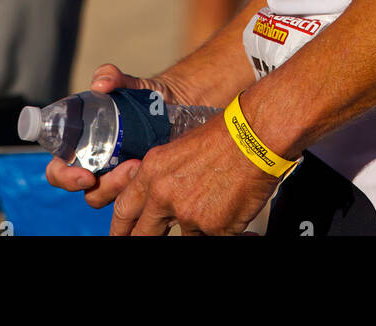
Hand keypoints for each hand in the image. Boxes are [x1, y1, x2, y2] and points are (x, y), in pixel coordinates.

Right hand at [45, 64, 186, 208]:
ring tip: (141, 164)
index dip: (64, 177)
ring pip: (112, 197)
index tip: (86, 175)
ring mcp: (117, 177)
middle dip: (105, 187)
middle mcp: (96, 165)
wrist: (172, 103)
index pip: (58, 170)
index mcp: (80, 146)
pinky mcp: (139, 183)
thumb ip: (111, 76)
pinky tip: (153, 167)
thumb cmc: (141, 95)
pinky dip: (141, 186)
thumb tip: (100, 84)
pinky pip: (134, 196)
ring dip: (124, 187)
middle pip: (88, 191)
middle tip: (127, 168)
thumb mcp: (127, 83)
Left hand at [108, 107, 277, 236]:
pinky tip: (231, 209)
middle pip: (143, 235)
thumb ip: (163, 177)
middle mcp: (164, 195)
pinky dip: (221, 228)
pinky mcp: (214, 229)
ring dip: (196, 227)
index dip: (120, 228)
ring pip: (184, 237)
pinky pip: (213, 238)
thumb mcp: (179, 149)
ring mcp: (189, 215)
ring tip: (213, 202)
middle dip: (147, 238)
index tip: (121, 235)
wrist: (255, 136)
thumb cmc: (224, 136)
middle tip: (152, 237)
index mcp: (152, 172)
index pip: (124, 210)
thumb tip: (158, 200)